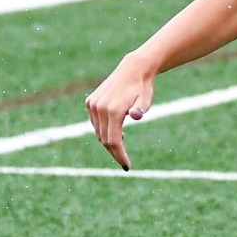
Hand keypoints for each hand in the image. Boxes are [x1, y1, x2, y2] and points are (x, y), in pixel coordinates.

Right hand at [84, 53, 156, 169]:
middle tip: (124, 160)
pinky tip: (115, 129)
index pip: (113, 141)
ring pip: (98, 132)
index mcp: (113, 110)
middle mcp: (99, 108)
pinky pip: (95, 123)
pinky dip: (103, 129)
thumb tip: (136, 116)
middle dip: (114, 152)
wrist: (133, 69)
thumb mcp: (146, 100)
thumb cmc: (143, 88)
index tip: (126, 166)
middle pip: (104, 139)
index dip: (119, 156)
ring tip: (122, 141)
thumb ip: (141, 109)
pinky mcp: (90, 102)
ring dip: (108, 140)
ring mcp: (93, 104)